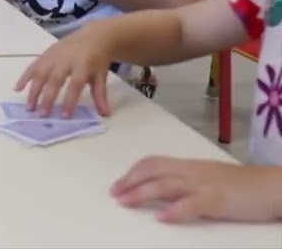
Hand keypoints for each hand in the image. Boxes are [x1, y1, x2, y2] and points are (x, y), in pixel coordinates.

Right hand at [14, 21, 116, 117]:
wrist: (93, 36)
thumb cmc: (96, 60)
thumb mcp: (101, 76)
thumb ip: (100, 95)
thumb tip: (105, 115)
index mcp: (83, 65)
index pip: (75, 85)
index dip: (69, 100)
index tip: (64, 116)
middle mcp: (66, 60)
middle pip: (54, 80)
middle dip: (47, 97)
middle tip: (42, 115)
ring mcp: (53, 56)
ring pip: (40, 73)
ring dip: (33, 90)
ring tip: (30, 107)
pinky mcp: (45, 54)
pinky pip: (33, 66)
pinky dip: (24, 77)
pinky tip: (18, 88)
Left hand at [111, 157, 281, 223]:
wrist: (271, 186)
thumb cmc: (241, 185)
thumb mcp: (207, 180)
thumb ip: (184, 183)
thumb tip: (160, 192)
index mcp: (189, 166)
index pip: (153, 163)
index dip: (132, 172)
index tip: (118, 184)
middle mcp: (192, 171)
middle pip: (152, 170)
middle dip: (129, 181)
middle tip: (115, 194)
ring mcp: (203, 184)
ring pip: (164, 185)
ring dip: (141, 193)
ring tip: (125, 203)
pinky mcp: (217, 199)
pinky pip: (191, 204)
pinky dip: (174, 211)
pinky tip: (162, 218)